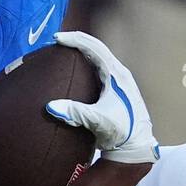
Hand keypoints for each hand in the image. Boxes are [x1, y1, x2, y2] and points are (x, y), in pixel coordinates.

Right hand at [46, 31, 159, 163]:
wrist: (136, 147)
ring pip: (99, 58)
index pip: (95, 48)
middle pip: (97, 49)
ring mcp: (119, 82)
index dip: (76, 40)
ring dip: (82, 52)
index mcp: (117, 75)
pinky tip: (76, 71)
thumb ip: (75, 113)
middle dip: (77, 43)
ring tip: (65, 52)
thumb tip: (50, 106)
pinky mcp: (116, 91)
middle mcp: (119, 74)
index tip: (57, 39)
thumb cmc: (121, 132)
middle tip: (57, 42)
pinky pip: (99, 70)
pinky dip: (86, 65)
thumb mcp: (98, 121)